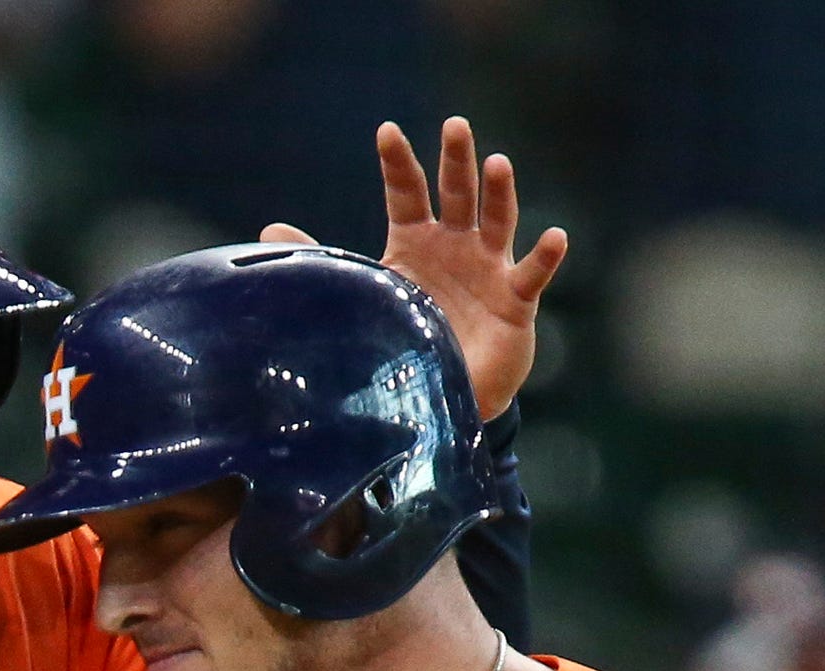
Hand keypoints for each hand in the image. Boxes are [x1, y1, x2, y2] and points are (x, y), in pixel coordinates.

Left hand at [262, 118, 566, 418]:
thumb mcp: (361, 295)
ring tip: (497, 163)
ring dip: (499, 193)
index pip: (406, 193)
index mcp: (415, 241)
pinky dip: (545, 255)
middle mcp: (455, 245)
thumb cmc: (406, 333)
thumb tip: (269, 232)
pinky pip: (533, 273)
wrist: (444, 391)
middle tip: (455, 126)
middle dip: (456, 160)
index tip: (387, 131)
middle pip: (456, 193)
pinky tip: (555, 236)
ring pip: (495, 221)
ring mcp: (488, 268)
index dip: (397, 164)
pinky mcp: (515, 300)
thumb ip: (323, 261)